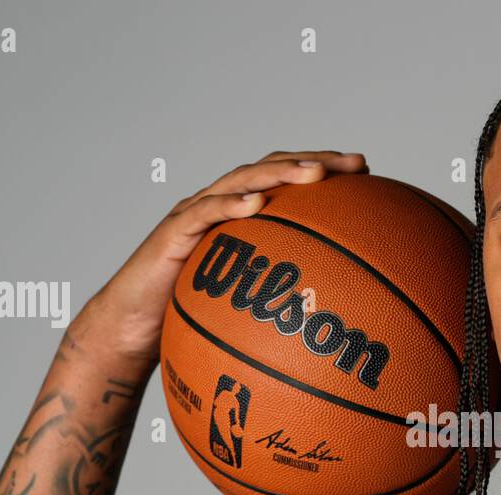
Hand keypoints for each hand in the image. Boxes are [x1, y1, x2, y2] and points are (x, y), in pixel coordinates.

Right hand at [71, 150, 369, 374]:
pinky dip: (230, 204)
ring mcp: (195, 214)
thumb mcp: (246, 308)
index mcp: (241, 216)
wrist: (133, 328)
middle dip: (316, 161)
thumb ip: (281, 300)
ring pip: (241, 180)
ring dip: (280, 174)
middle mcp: (221, 205)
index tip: (367, 172)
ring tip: (314, 174)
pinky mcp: (173, 233)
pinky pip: (204, 214)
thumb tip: (336, 323)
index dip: (325, 171)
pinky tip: (256, 203)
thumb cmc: (190, 319)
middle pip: (272, 169)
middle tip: (357, 164)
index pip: (287, 182)